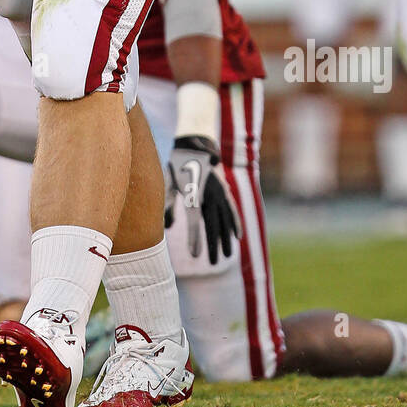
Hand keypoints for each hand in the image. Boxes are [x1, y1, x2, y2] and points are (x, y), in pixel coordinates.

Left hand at [165, 135, 238, 264]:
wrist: (193, 143)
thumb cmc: (176, 165)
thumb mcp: (168, 182)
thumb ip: (168, 203)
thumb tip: (169, 226)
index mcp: (193, 192)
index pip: (195, 221)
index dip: (196, 239)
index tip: (196, 256)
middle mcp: (209, 194)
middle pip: (212, 224)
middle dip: (213, 244)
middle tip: (214, 264)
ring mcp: (218, 192)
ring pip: (223, 219)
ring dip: (225, 238)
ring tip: (227, 256)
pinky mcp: (223, 190)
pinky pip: (231, 209)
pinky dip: (234, 222)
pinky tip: (238, 236)